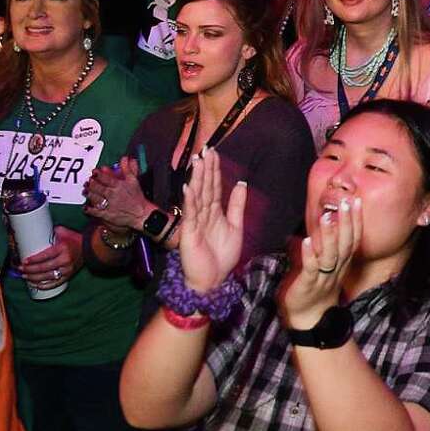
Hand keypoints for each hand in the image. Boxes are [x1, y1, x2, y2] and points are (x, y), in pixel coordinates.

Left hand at [16, 224, 84, 289]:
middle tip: (20, 269)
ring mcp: (67, 269)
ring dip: (34, 278)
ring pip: (47, 277)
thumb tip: (39, 229)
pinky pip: (55, 283)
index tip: (24, 261)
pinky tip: (35, 285)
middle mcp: (65, 260)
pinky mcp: (69, 276)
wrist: (90, 248)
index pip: (45, 255)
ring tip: (25, 276)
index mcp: (63, 248)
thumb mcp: (65, 233)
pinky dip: (44, 286)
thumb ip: (52, 231)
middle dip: (30, 269)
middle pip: (44, 268)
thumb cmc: (75, 240)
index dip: (33, 259)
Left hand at [83, 157, 154, 230]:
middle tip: (87, 181)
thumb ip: (128, 168)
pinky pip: (95, 211)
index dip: (98, 174)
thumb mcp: (134, 180)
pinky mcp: (107, 214)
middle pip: (97, 187)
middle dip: (91, 184)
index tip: (94, 172)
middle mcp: (112, 194)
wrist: (140, 213)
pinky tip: (86, 207)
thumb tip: (125, 158)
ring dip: (89, 194)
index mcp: (119, 185)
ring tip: (85, 191)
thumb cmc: (137, 197)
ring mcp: (109, 205)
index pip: (105, 178)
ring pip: (95, 198)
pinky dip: (89, 209)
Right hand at [176, 149, 246, 294]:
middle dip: (206, 169)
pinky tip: (188, 187)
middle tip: (206, 150)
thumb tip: (241, 183)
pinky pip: (190, 214)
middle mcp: (203, 214)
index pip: (214, 187)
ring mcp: (195, 222)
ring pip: (197, 197)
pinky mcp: (189, 233)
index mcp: (214, 212)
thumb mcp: (236, 227)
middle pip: (205, 187)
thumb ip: (237, 205)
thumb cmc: (222, 256)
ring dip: (197, 179)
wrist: (213, 281)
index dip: (214, 170)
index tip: (214, 153)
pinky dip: (190, 200)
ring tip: (198, 162)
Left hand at [281, 193, 360, 330]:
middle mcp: (336, 269)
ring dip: (330, 235)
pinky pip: (310, 269)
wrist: (308, 321)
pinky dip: (309, 255)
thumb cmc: (313, 292)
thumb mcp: (319, 268)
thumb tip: (309, 233)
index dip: (355, 220)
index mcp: (341, 264)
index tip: (355, 201)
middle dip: (347, 222)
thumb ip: (317, 250)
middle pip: (345, 244)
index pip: (352, 239)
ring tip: (327, 217)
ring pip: (330, 255)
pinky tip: (305, 241)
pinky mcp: (308, 285)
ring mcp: (323, 277)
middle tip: (346, 202)